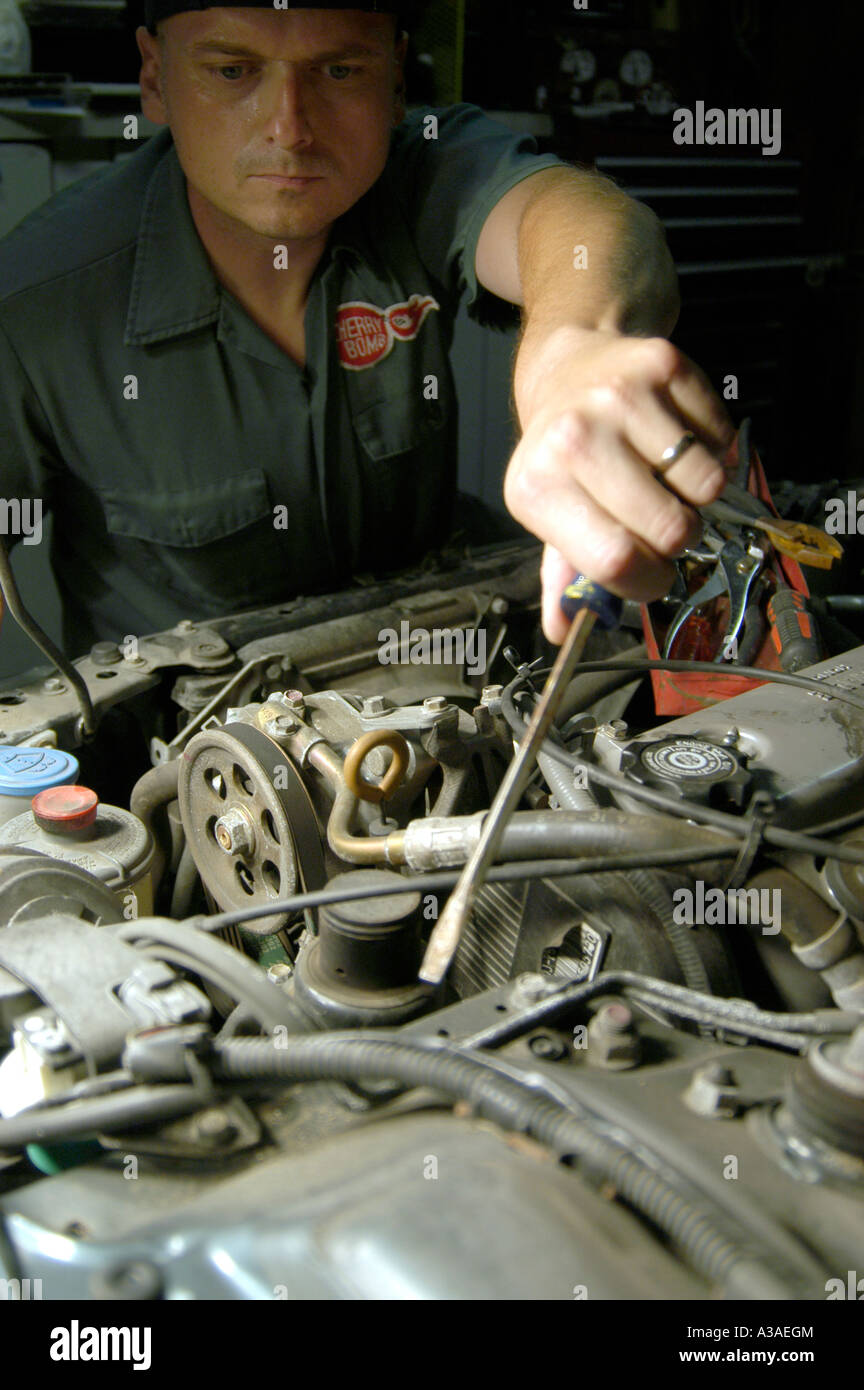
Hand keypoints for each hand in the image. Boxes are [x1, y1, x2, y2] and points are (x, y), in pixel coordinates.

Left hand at [505, 327, 734, 641]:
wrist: (569, 369)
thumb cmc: (566, 457)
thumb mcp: (551, 517)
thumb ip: (563, 579)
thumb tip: (564, 631)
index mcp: (536, 489)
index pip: (616, 561)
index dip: (649, 581)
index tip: (654, 574)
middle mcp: (571, 439)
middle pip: (669, 528)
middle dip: (678, 539)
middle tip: (661, 519)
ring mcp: (618, 398)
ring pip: (706, 485)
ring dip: (698, 495)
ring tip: (667, 479)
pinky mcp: (662, 366)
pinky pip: (720, 438)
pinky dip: (713, 450)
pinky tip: (677, 441)